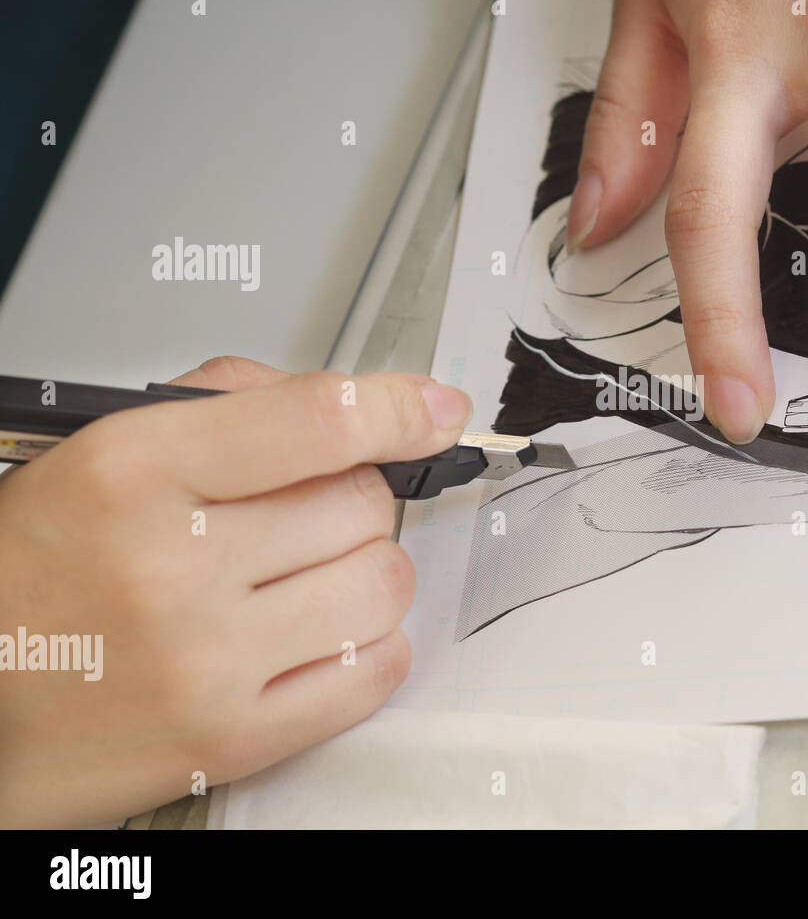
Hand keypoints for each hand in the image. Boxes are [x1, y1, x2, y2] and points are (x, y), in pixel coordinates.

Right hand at [0, 357, 470, 826]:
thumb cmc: (37, 571)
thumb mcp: (103, 450)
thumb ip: (229, 402)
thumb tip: (355, 406)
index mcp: (134, 472)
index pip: (317, 421)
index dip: (397, 407)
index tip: (435, 409)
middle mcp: (172, 566)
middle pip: (363, 502)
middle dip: (350, 498)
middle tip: (298, 516)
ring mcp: (206, 661)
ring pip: (385, 583)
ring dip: (364, 571)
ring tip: (303, 577)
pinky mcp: (233, 737)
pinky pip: (375, 671)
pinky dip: (368, 646)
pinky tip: (315, 634)